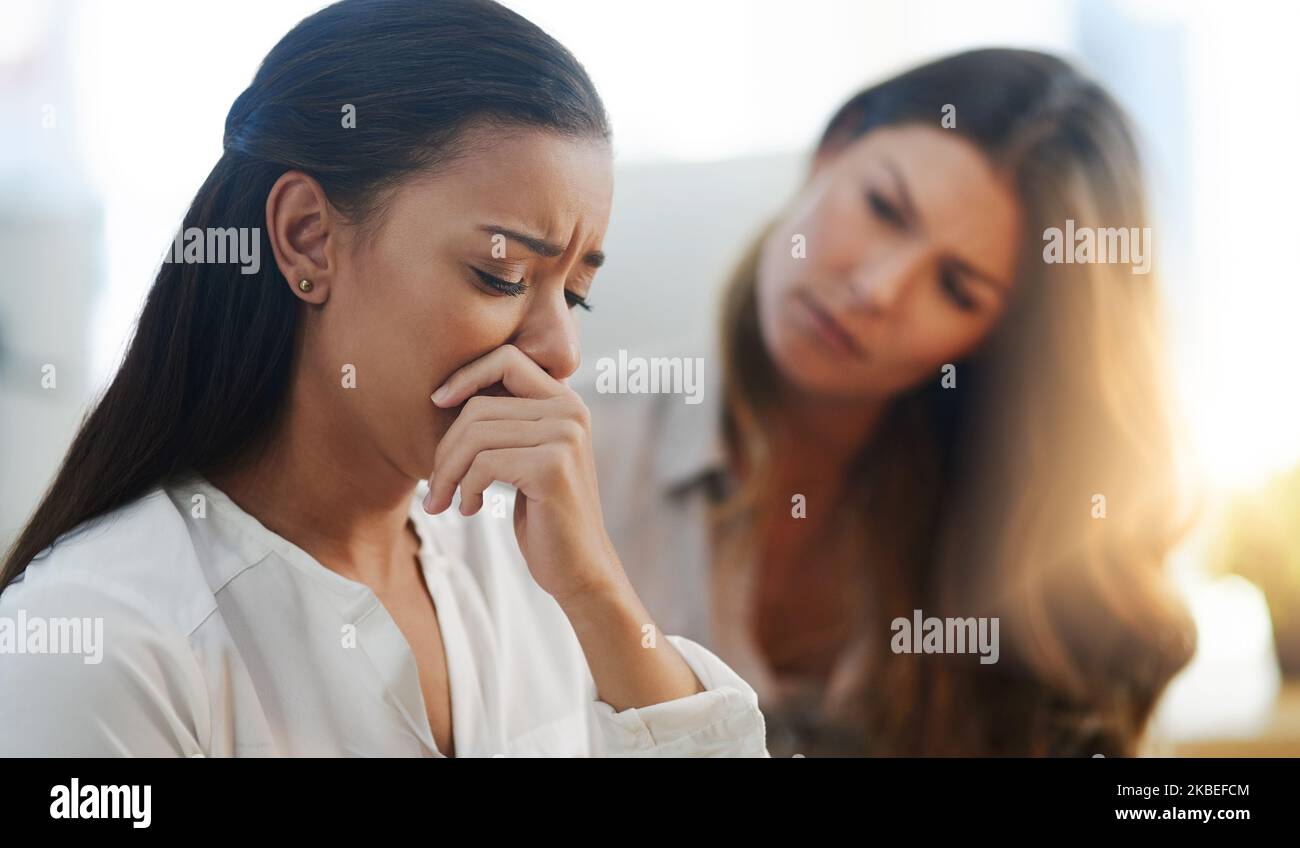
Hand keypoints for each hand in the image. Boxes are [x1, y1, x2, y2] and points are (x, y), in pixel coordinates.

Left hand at [424, 344, 621, 606]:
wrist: (579, 567)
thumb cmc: (545, 514)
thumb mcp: (527, 456)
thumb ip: (507, 421)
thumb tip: (446, 392)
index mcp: (566, 402)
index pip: (507, 359)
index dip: (466, 374)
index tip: (438, 402)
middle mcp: (571, 411)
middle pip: (479, 405)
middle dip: (445, 448)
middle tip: (435, 486)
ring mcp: (565, 436)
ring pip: (476, 435)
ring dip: (448, 473)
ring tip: (446, 500)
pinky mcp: (552, 466)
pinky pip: (483, 464)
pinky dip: (465, 489)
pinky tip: (471, 509)